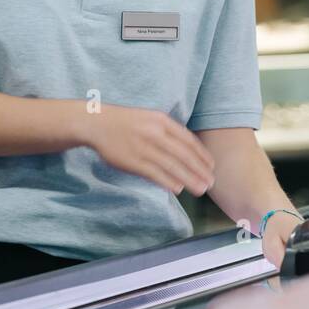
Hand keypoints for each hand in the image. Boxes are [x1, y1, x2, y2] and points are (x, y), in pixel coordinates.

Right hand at [81, 104, 214, 195]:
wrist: (97, 123)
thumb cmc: (126, 123)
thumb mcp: (150, 118)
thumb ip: (168, 132)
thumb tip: (187, 151)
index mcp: (162, 121)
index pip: (189, 140)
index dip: (202, 155)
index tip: (212, 166)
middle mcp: (155, 133)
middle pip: (184, 155)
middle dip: (200, 170)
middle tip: (211, 183)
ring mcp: (144, 147)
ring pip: (172, 166)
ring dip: (189, 179)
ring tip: (200, 189)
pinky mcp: (132, 161)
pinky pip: (155, 174)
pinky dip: (168, 182)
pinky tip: (179, 189)